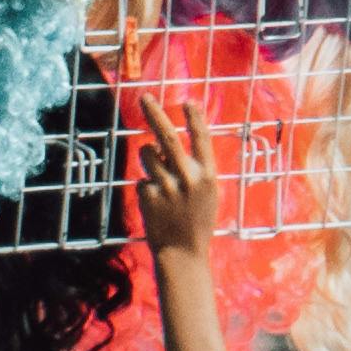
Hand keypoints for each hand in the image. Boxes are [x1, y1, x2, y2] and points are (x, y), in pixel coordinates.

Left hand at [137, 95, 219, 264]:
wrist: (183, 253)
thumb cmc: (197, 219)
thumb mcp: (208, 192)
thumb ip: (194, 167)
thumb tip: (165, 141)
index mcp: (208, 175)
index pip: (201, 137)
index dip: (194, 117)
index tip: (188, 102)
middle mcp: (187, 178)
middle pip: (167, 136)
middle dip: (155, 113)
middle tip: (145, 97)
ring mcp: (166, 187)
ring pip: (147, 153)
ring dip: (149, 156)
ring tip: (160, 176)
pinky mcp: (148, 196)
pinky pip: (142, 178)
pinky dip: (147, 186)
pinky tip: (157, 204)